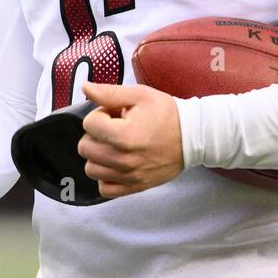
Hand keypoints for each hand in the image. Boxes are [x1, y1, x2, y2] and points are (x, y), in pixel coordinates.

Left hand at [79, 82, 183, 198]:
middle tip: (113, 128)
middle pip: (85, 148)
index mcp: (124, 135)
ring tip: (113, 145)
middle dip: (95, 134)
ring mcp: (130, 176)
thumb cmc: (167, 114)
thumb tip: (85, 87)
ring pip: (91, 169)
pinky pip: (104, 189)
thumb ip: (109, 93)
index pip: (88, 124)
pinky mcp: (135, 186)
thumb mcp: (139, 95)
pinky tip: (115, 163)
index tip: (115, 114)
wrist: (193, 136)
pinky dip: (105, 176)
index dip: (100, 114)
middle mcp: (124, 160)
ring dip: (97, 155)